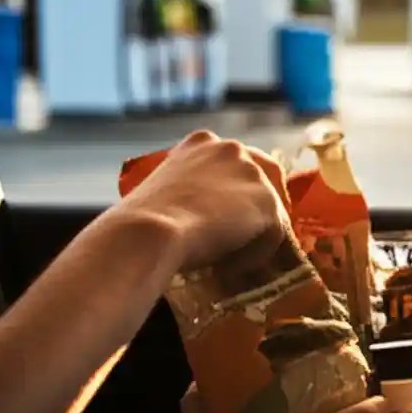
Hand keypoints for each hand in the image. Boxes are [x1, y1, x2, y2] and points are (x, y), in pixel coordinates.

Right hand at [113, 130, 290, 270]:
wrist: (148, 232)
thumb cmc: (139, 222)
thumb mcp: (163, 192)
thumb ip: (187, 192)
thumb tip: (195, 217)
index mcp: (202, 142)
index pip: (235, 159)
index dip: (237, 187)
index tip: (230, 211)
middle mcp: (232, 149)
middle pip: (266, 175)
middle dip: (260, 204)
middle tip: (247, 234)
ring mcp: (254, 174)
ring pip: (268, 210)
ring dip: (254, 235)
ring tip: (230, 260)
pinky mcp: (268, 205)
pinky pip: (272, 236)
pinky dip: (254, 255)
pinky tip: (229, 269)